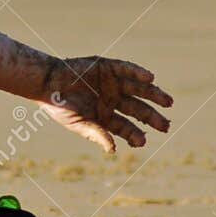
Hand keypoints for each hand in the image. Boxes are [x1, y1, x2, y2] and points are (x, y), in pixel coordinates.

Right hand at [39, 55, 172, 152]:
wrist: (46, 81)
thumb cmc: (58, 105)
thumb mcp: (77, 122)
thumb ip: (96, 133)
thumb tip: (113, 149)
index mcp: (105, 115)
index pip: (127, 127)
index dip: (136, 134)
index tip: (143, 141)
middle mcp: (113, 99)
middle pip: (138, 109)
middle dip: (152, 118)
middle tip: (166, 126)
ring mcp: (112, 83)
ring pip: (139, 89)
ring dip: (154, 95)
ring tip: (168, 103)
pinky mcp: (108, 67)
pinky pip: (127, 69)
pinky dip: (138, 73)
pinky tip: (150, 79)